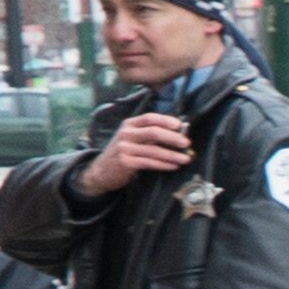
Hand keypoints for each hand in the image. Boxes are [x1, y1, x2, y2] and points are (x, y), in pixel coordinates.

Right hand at [74, 113, 192, 196]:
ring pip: (154, 150)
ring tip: (186, 158)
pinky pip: (150, 163)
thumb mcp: (133, 138)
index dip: (166, 120)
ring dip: (173, 155)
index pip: (149, 118)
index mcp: (129, 124)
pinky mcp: (126, 162)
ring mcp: (124, 148)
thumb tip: (179, 133)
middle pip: (153, 132)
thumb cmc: (124, 152)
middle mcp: (126, 134)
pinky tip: (174, 166)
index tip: (180, 125)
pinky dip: (164, 164)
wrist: (102, 170)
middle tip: (187, 143)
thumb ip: (150, 134)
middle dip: (173, 137)